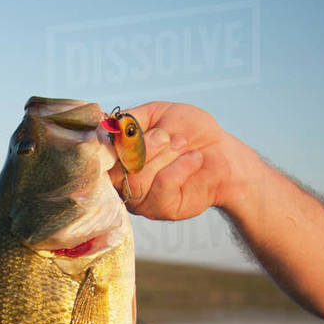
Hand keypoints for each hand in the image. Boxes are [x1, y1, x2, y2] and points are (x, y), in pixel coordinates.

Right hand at [106, 101, 259, 220]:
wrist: (225, 155)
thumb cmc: (192, 133)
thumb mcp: (160, 114)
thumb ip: (131, 119)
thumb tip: (106, 125)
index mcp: (118, 158)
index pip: (98, 156)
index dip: (108, 145)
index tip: (128, 133)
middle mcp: (122, 181)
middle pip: (116, 167)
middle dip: (147, 146)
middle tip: (172, 138)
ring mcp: (138, 198)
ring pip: (138, 177)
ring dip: (167, 155)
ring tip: (184, 147)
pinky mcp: (159, 209)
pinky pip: (162, 185)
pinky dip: (181, 167)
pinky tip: (194, 159)